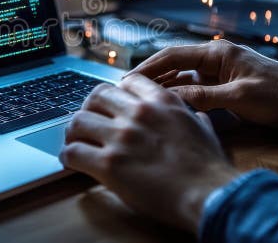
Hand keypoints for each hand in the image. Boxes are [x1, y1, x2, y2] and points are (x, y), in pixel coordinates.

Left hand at [60, 74, 238, 233]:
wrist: (208, 194)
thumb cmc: (209, 167)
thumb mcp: (204, 129)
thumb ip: (192, 118)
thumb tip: (194, 118)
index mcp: (161, 101)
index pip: (127, 81)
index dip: (116, 93)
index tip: (112, 105)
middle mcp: (139, 113)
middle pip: (96, 95)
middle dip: (89, 108)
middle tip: (88, 123)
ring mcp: (122, 137)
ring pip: (78, 120)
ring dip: (74, 132)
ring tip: (75, 142)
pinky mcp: (109, 164)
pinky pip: (74, 152)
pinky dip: (68, 156)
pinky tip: (72, 162)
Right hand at [128, 39, 277, 128]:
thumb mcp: (240, 97)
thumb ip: (204, 96)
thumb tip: (170, 98)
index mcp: (217, 52)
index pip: (172, 56)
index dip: (147, 67)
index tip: (126, 80)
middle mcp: (214, 59)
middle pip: (173, 65)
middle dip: (149, 76)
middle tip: (124, 91)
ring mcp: (218, 73)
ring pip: (181, 78)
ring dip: (161, 87)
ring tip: (137, 99)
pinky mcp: (223, 87)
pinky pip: (193, 89)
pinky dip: (178, 96)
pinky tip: (165, 107)